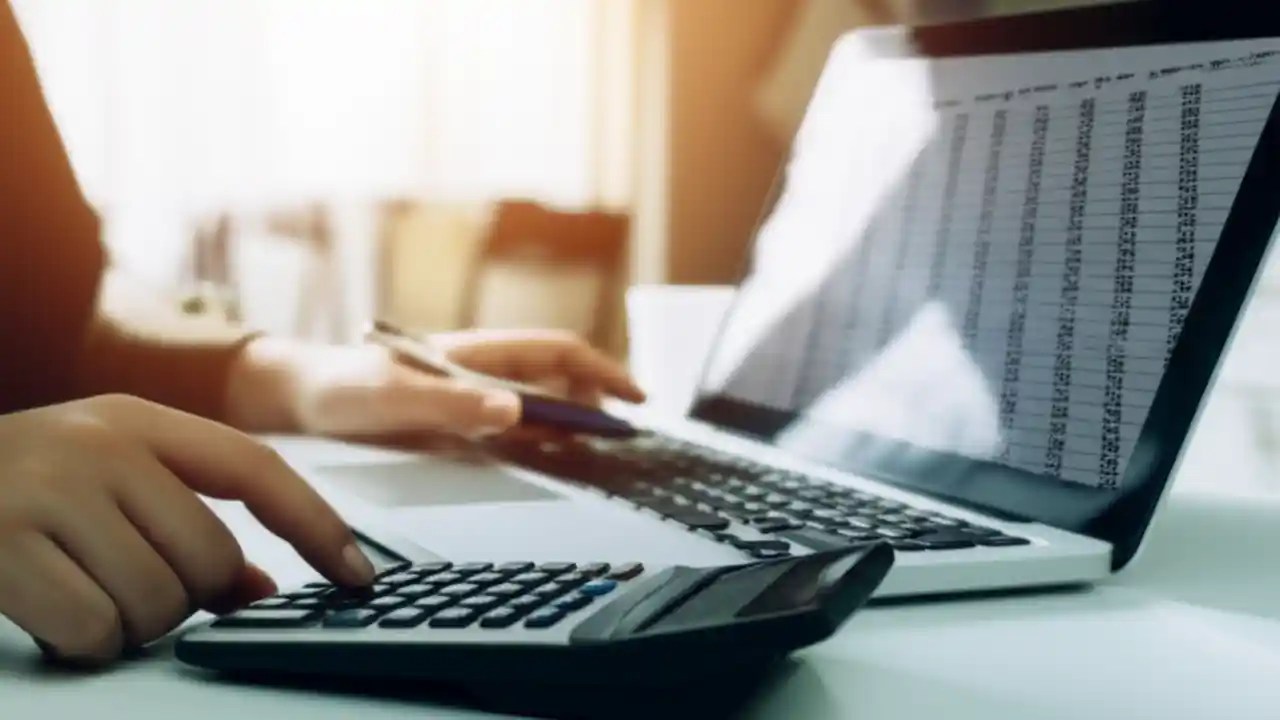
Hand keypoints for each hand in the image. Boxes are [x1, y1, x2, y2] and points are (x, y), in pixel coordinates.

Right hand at [0, 395, 374, 664]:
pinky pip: (95, 632)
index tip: (361, 575)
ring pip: (159, 604)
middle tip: (133, 587)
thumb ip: (180, 518)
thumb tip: (261, 592)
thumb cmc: (13, 491)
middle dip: (188, 598)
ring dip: (131, 624)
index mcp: (134, 419)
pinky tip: (51, 613)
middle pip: (211, 559)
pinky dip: (85, 643)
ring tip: (82, 591)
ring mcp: (46, 492)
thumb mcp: (101, 480)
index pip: (256, 470)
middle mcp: (97, 445)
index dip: (318, 525)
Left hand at [226, 330, 644, 438]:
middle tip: (621, 431)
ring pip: (539, 399)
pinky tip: (551, 451)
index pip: (556, 351)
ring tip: (596, 445)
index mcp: (474, 353)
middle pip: (556, 374)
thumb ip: (452, 404)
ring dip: (572, 417)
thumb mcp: (392, 398)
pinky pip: (514, 423)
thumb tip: (517, 412)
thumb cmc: (339, 388)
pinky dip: (543, 435)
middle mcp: (479, 369)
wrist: (295, 396)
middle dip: (596, 397)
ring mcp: (469, 392)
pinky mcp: (455, 416)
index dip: (601, 370)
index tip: (635, 396)